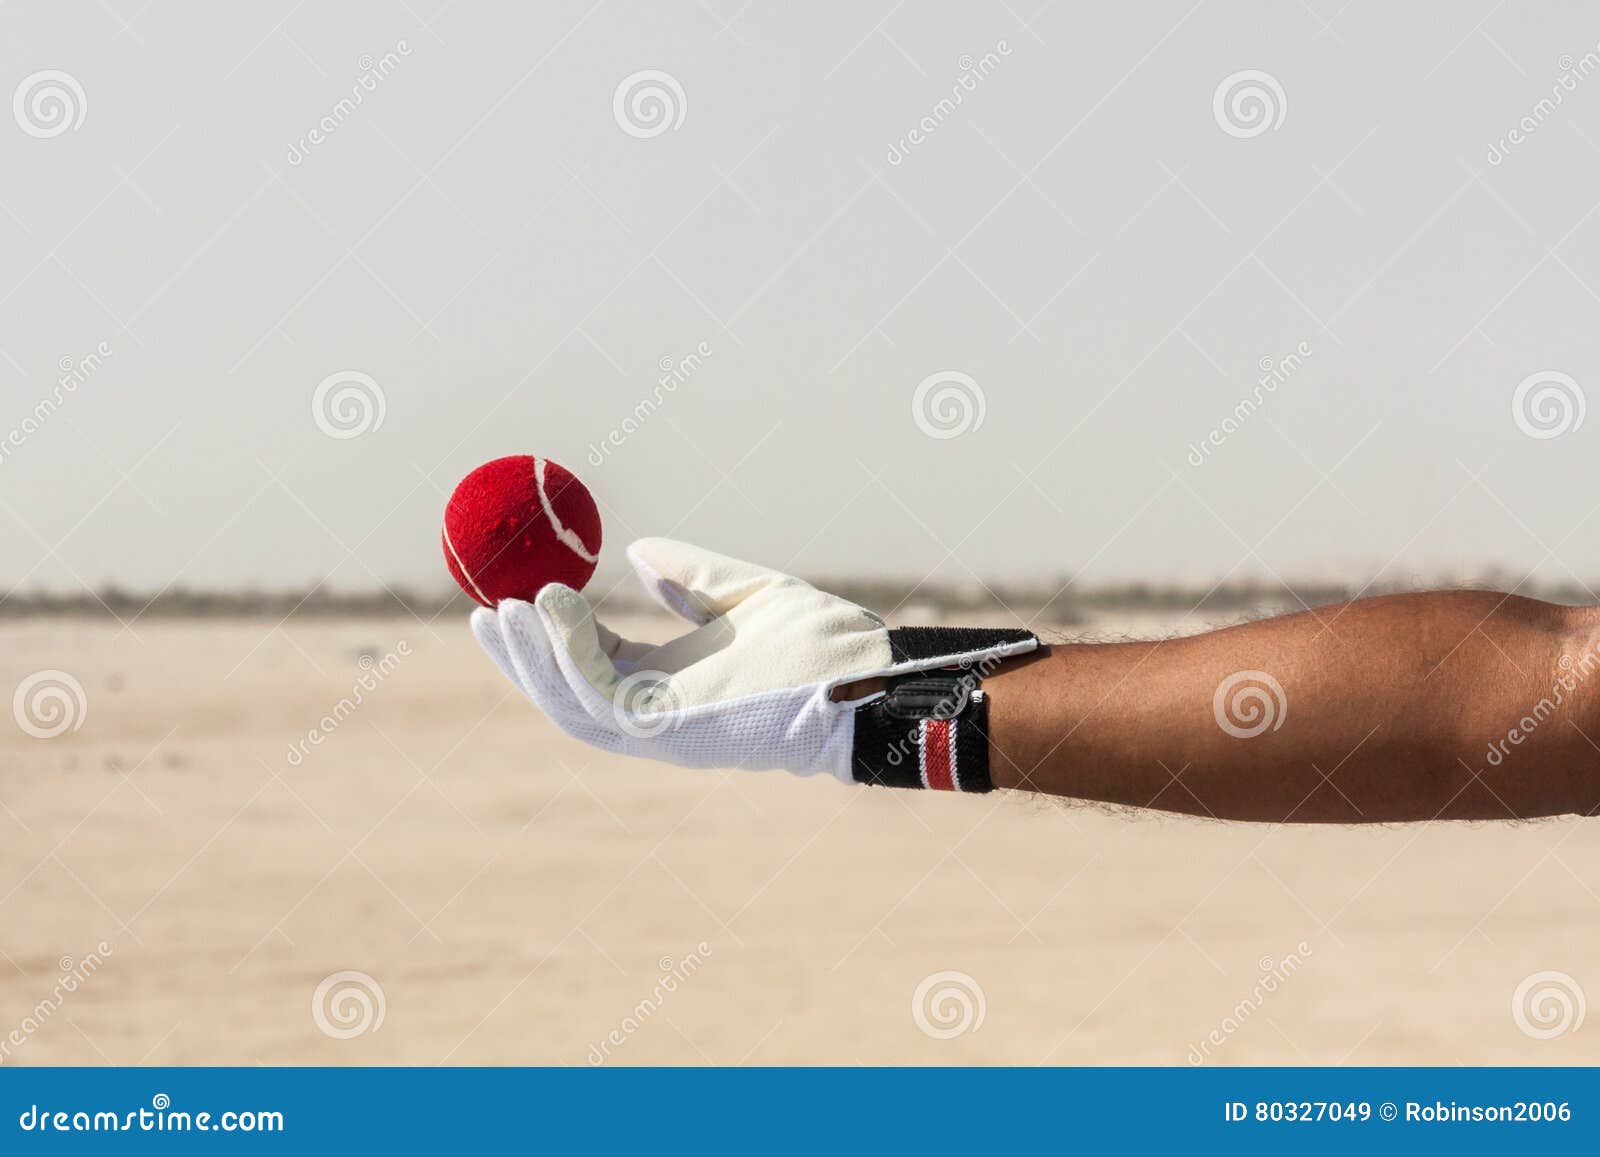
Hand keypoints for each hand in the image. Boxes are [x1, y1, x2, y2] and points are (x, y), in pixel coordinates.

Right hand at [471, 538, 1037, 787]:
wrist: (870, 674)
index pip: (592, 664)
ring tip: (503, 608)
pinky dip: (568, 653)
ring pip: (571, 702)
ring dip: (530, 660)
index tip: (521, 592)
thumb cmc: (824, 641)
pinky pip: (600, 693)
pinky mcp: (674, 730)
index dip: (551, 635)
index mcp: (672, 683)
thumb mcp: (743, 592)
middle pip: (566, 692)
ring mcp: (665, 727)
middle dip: (519, 659)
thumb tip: (636, 553)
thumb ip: (688, 576)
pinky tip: (553, 606)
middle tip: (482, 612)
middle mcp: (660, 711)